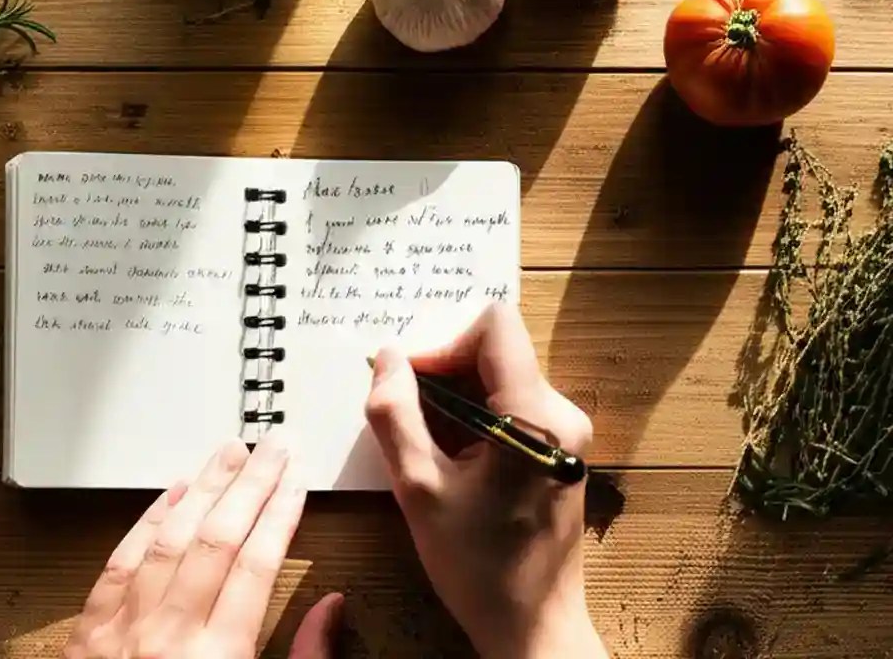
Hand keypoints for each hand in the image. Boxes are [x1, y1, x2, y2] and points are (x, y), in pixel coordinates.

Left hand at [63, 433, 345, 658]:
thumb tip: (333, 609)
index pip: (258, 562)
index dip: (281, 510)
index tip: (296, 476)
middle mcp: (168, 639)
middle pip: (215, 537)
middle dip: (249, 484)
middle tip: (272, 445)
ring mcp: (123, 634)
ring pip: (165, 539)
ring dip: (200, 489)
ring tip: (226, 453)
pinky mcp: (89, 639)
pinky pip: (118, 564)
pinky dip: (144, 523)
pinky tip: (168, 496)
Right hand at [364, 303, 606, 658]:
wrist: (533, 626)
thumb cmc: (478, 565)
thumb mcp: (419, 488)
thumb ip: (395, 414)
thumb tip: (386, 357)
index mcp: (537, 416)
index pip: (494, 325)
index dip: (442, 341)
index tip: (407, 382)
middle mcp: (561, 412)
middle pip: (493, 352)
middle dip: (440, 374)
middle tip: (400, 415)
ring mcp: (564, 432)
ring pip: (496, 380)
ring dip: (450, 400)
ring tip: (420, 446)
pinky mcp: (556, 450)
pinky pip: (507, 408)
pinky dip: (469, 420)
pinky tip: (445, 461)